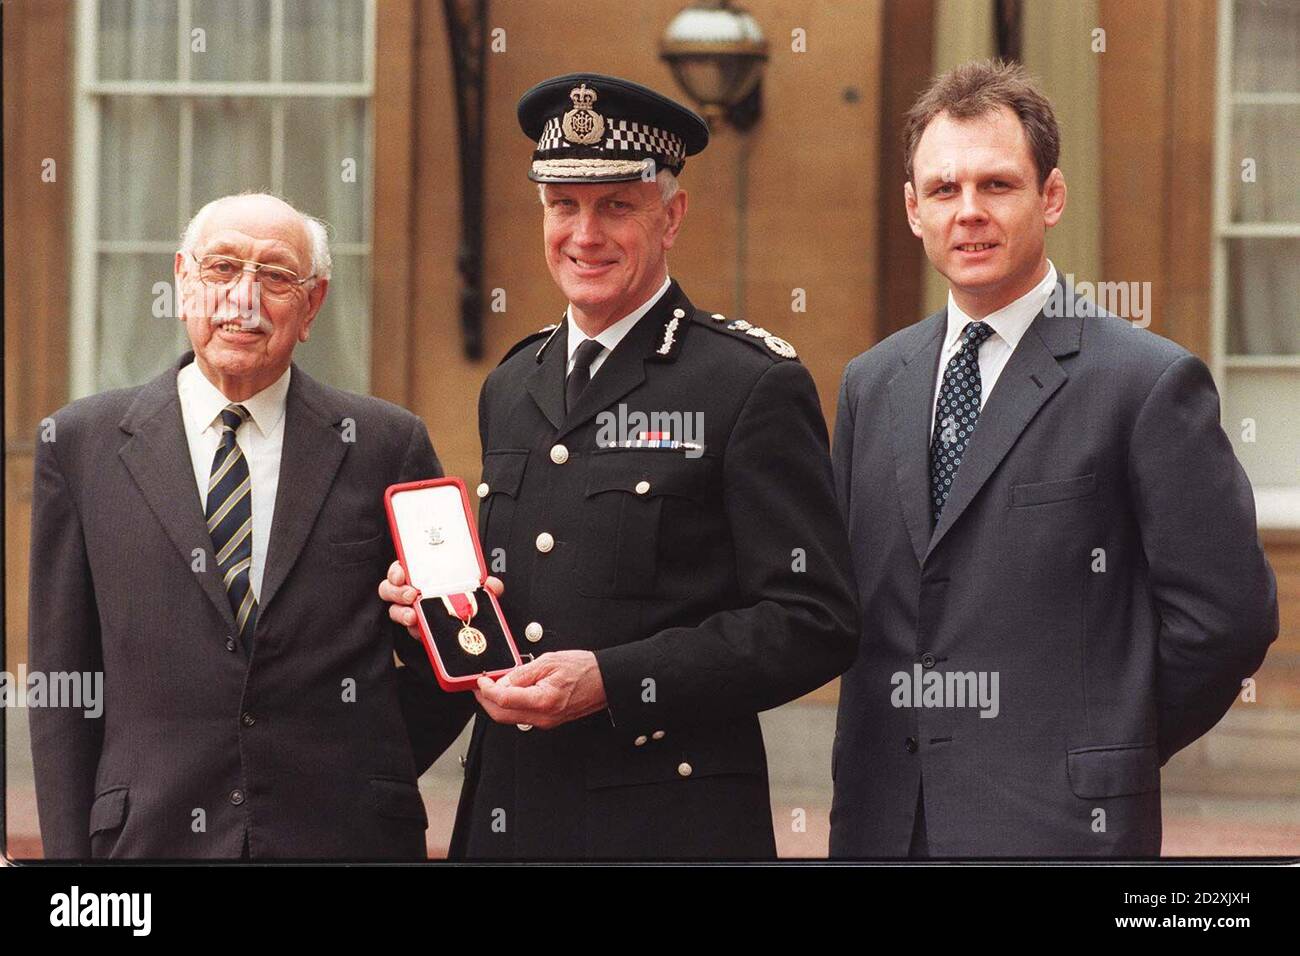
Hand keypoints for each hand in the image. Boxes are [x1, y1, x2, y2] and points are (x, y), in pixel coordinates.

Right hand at [379, 560, 502, 639]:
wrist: (469, 625)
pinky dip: (416, 631)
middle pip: (390, 588)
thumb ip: (485, 585)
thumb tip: (492, 585)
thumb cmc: (464, 598)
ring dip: (401, 613)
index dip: (396, 570)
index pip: (401, 568)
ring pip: (395, 610)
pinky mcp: (417, 630)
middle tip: (411, 594)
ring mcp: (411, 611)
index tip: (401, 574)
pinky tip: (421, 630)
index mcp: (421, 576)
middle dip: (397, 591)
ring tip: (413, 616)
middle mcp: (412, 592)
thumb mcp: (476, 588)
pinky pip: (410, 631)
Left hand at [474, 650, 606, 729]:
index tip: (481, 680)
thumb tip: (501, 681)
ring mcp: (545, 722)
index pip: (503, 700)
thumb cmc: (584, 670)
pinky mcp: (547, 721)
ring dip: (497, 703)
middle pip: (501, 715)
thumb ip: (522, 673)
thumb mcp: (549, 661)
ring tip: (495, 685)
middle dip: (486, 700)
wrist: (605, 681)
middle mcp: (543, 717)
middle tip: (481, 685)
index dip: (487, 690)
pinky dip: (511, 705)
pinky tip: (511, 691)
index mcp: (543, 700)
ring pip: (510, 717)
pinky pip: (522, 716)